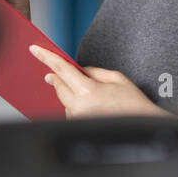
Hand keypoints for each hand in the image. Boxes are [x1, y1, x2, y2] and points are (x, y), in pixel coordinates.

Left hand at [28, 44, 175, 118]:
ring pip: (64, 100)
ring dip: (70, 93)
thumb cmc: (132, 103)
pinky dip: (75, 105)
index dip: (46, 57)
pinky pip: (70, 111)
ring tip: (94, 97)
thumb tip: (75, 69)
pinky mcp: (77, 127)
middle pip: (58, 86)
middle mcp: (77, 106)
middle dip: (56, 77)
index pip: (61, 69)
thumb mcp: (116, 78)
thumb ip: (92, 71)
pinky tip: (93, 107)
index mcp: (87, 91)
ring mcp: (76, 119)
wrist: (142, 126)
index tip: (35, 49)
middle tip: (55, 72)